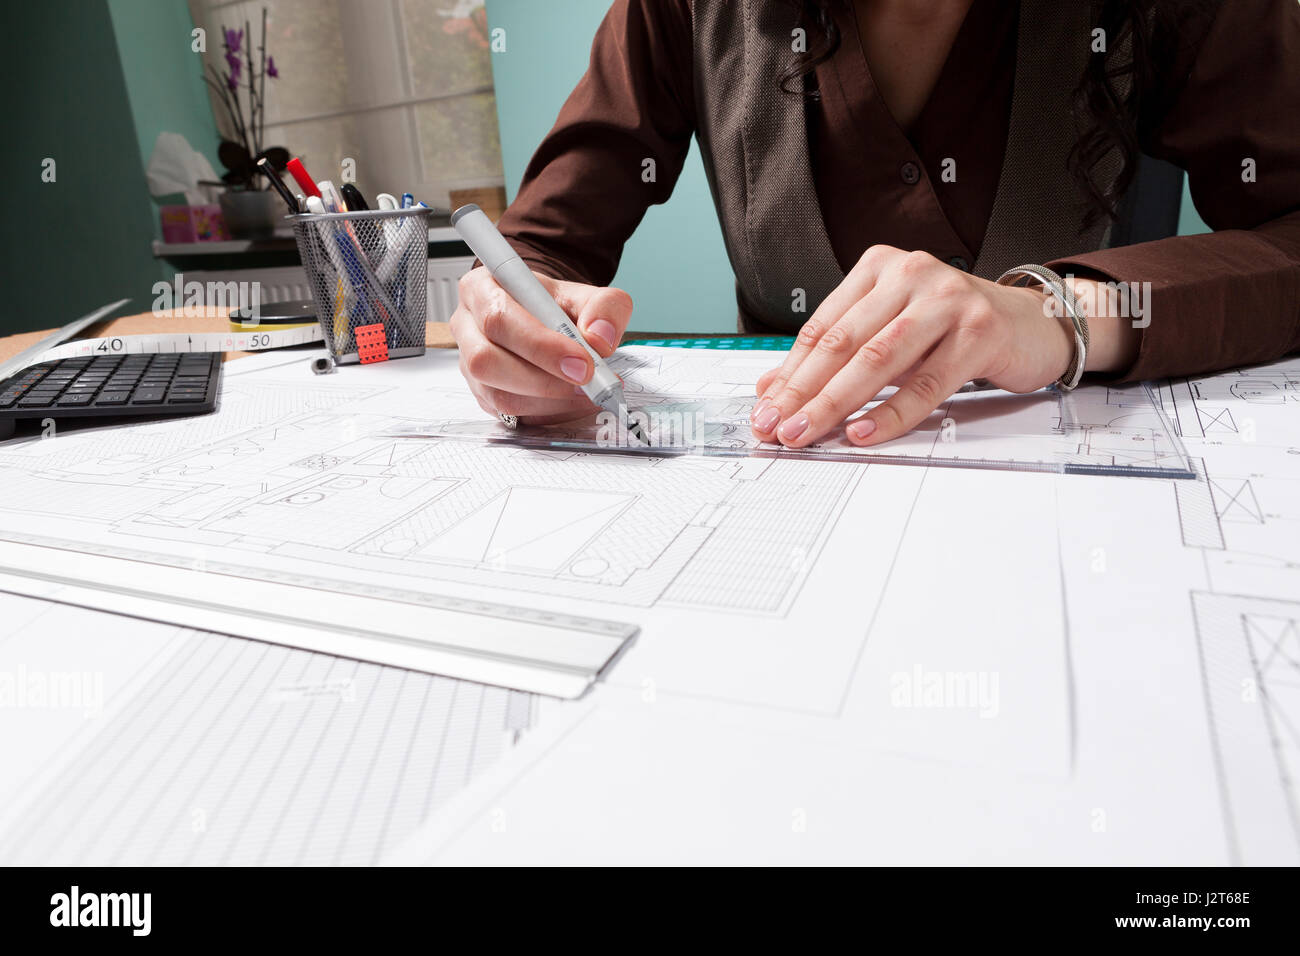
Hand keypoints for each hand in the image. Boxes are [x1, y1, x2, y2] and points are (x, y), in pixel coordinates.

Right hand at [451, 266, 632, 424]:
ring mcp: (469, 364)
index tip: (581, 361)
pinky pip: (508, 412)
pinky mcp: (482, 393)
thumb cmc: (556, 305)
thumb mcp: (588, 294)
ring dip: (547, 399)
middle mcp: (467, 326)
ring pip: (496, 393)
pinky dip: (545, 411)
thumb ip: (604, 308)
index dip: (539, 344)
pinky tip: (570, 400)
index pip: (498, 318)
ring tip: (584, 392)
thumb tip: (600, 338)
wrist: (548, 320)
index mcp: (482, 288)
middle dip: (544, 378)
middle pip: (487, 360)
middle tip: (587, 381)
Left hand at [750, 246, 1075, 447]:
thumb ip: (837, 355)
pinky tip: (861, 433)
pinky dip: (889, 413)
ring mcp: (948, 301)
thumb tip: (773, 391)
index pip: (822, 327)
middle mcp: (912, 274)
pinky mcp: (979, 333)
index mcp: (880, 267)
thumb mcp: (889, 331)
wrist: (1032, 323)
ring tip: (806, 433)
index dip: (788, 373)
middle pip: (843, 343)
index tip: (765, 409)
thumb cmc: (952, 328)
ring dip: (834, 404)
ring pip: (877, 360)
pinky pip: (924, 384)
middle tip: (776, 427)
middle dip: (802, 392)